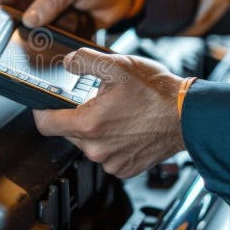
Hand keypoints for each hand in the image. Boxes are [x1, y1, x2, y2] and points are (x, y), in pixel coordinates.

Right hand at [0, 0, 135, 29]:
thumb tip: (30, 18)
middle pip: (18, 9)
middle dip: (13, 23)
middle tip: (6, 35)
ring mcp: (53, 10)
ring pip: (33, 26)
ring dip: (34, 35)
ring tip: (33, 41)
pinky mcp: (64, 26)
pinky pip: (51, 37)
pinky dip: (51, 42)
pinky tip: (53, 45)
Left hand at [34, 48, 184, 177]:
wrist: (188, 116)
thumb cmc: (157, 92)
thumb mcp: (117, 65)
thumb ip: (84, 61)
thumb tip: (67, 62)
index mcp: (88, 124)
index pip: (45, 124)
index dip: (41, 110)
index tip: (44, 102)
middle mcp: (96, 149)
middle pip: (68, 132)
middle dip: (76, 114)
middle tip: (95, 100)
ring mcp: (110, 162)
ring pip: (87, 144)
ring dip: (95, 129)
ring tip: (116, 112)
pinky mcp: (124, 169)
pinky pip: (106, 155)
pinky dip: (111, 142)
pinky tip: (126, 128)